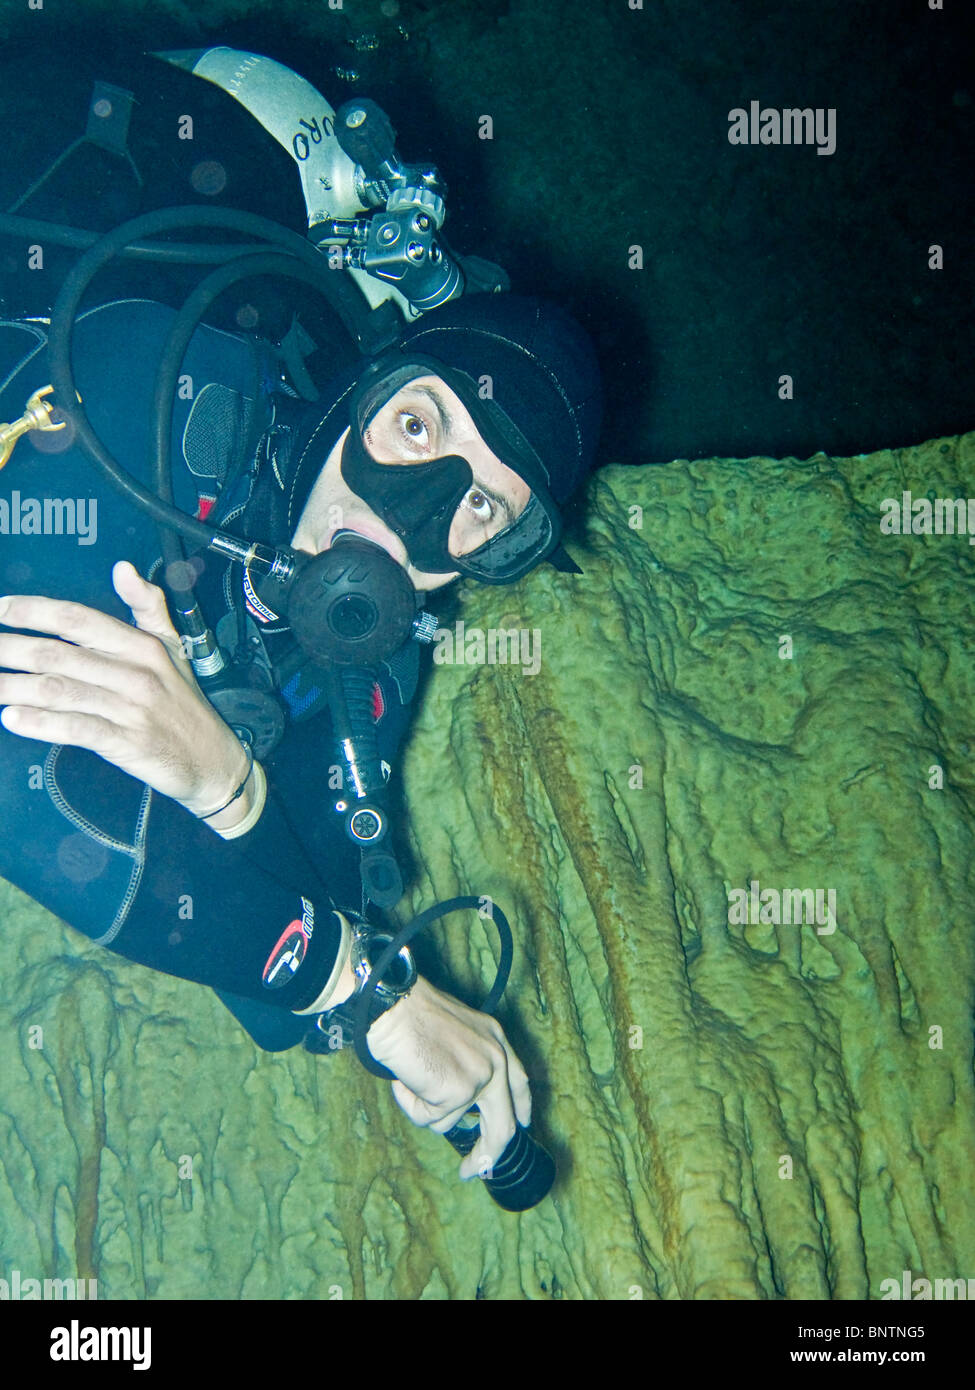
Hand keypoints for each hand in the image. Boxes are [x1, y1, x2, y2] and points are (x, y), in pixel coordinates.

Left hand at [0, 562, 252, 824]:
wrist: (214, 762)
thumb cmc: (184, 705)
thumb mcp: (173, 650)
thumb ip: (147, 607)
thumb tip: (123, 568)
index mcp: (143, 645)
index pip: (78, 618)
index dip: (33, 611)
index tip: (0, 608)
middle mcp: (136, 673)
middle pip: (59, 654)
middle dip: (9, 649)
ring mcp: (131, 709)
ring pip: (60, 691)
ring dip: (13, 687)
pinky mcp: (128, 744)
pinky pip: (76, 729)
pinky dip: (41, 724)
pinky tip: (12, 720)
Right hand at [363, 975, 532, 1181]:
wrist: (394, 1004)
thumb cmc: (410, 1012)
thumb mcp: (453, 1032)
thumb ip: (466, 1062)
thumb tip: (459, 1101)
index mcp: (496, 1039)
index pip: (519, 1082)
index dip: (520, 1109)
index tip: (521, 1126)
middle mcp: (496, 1059)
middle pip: (503, 1125)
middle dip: (486, 1153)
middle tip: (470, 1170)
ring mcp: (480, 1077)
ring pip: (450, 1123)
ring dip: (423, 1107)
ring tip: (410, 1075)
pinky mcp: (458, 1093)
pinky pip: (428, 1118)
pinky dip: (411, 1104)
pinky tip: (405, 1077)